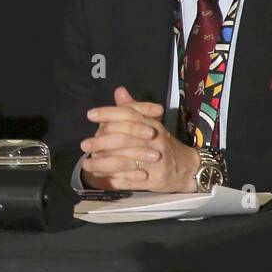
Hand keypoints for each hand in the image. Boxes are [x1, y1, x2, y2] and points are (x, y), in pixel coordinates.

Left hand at [79, 86, 198, 192]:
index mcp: (152, 125)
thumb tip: (119, 91)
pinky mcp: (153, 180)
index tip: (90, 115)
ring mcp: (155, 162)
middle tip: (84, 145)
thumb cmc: (162, 143)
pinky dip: (113, 178)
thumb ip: (132, 109)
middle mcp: (154, 141)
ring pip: (124, 161)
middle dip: (100, 142)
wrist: (187, 168)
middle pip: (123, 138)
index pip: (129, 115)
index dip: (109, 113)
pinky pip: (129, 180)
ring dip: (102, 163)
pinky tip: (100, 177)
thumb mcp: (149, 124)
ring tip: (87, 164)